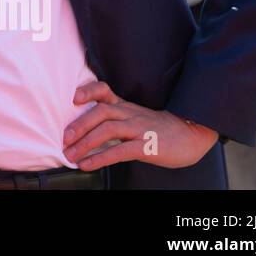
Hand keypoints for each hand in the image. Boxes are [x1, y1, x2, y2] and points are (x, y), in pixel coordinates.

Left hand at [63, 79, 218, 170]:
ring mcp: (140, 129)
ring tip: (71, 154)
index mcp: (126, 106)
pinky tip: (88, 164)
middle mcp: (130, 114)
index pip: (104, 91)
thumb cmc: (159, 129)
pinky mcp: (148, 146)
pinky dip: (101, 158)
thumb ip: (115, 119)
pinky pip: (121, 151)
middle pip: (101, 112)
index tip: (73, 98)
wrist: (191, 135)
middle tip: (64, 138)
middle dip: (79, 124)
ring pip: (108, 129)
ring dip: (85, 142)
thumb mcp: (135, 117)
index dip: (88, 91)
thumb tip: (86, 131)